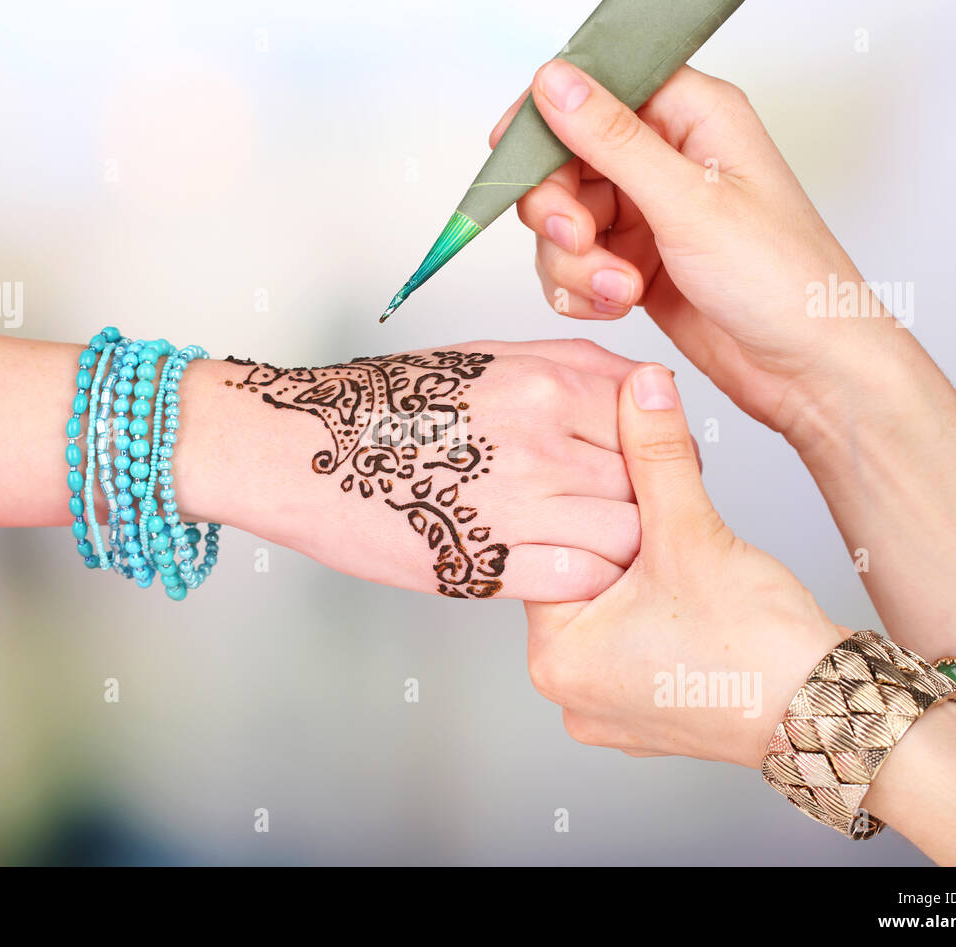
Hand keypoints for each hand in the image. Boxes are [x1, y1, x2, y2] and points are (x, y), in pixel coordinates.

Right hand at [176, 338, 643, 600]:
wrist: (298, 448)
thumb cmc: (383, 404)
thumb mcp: (484, 357)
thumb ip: (570, 367)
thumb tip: (641, 386)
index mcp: (545, 380)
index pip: (653, 419)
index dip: (657, 450)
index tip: (642, 468)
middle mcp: (542, 437)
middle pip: (649, 482)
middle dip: (644, 502)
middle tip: (613, 512)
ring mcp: (517, 503)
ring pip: (628, 537)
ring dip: (619, 548)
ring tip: (586, 544)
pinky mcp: (486, 561)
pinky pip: (579, 580)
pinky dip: (582, 580)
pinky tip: (555, 569)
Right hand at [493, 60, 888, 434]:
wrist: (806, 369)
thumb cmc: (783, 280)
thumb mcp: (689, 202)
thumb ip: (612, 139)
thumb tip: (556, 81)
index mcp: (693, 116)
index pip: (596, 88)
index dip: (546, 119)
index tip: (511, 154)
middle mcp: (668, 159)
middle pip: (565, 159)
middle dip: (558, 208)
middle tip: (578, 239)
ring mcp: (648, 213)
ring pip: (562, 219)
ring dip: (573, 261)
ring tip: (617, 288)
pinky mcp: (634, 263)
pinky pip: (573, 264)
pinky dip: (581, 289)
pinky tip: (617, 305)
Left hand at [525, 364, 842, 766]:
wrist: (825, 711)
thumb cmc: (758, 645)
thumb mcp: (692, 531)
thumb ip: (657, 453)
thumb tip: (639, 386)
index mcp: (555, 658)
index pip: (555, 555)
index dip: (602, 514)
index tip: (641, 501)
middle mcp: (569, 695)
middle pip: (582, 584)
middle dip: (626, 549)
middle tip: (672, 540)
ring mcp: (609, 712)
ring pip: (613, 614)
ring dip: (646, 581)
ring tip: (689, 575)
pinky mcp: (647, 717)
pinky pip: (639, 649)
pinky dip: (661, 621)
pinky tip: (695, 607)